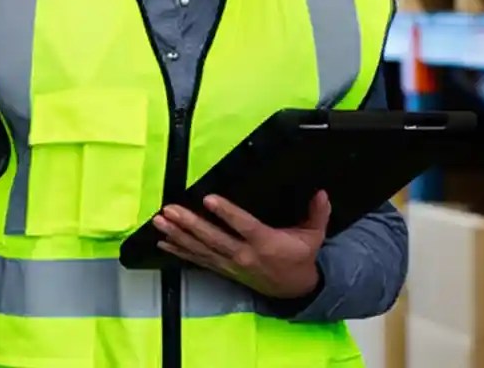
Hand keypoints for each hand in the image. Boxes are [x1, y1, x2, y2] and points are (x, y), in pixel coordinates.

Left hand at [153, 191, 330, 298]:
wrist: (295, 290)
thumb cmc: (300, 259)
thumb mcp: (313, 236)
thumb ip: (317, 213)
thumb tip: (321, 193)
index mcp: (265, 243)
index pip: (243, 226)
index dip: (226, 213)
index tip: (209, 199)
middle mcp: (244, 255)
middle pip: (213, 238)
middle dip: (190, 223)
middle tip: (171, 210)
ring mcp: (231, 264)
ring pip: (201, 249)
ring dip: (179, 235)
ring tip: (161, 222)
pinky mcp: (224, 270)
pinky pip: (198, 260)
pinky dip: (180, 250)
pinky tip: (164, 241)